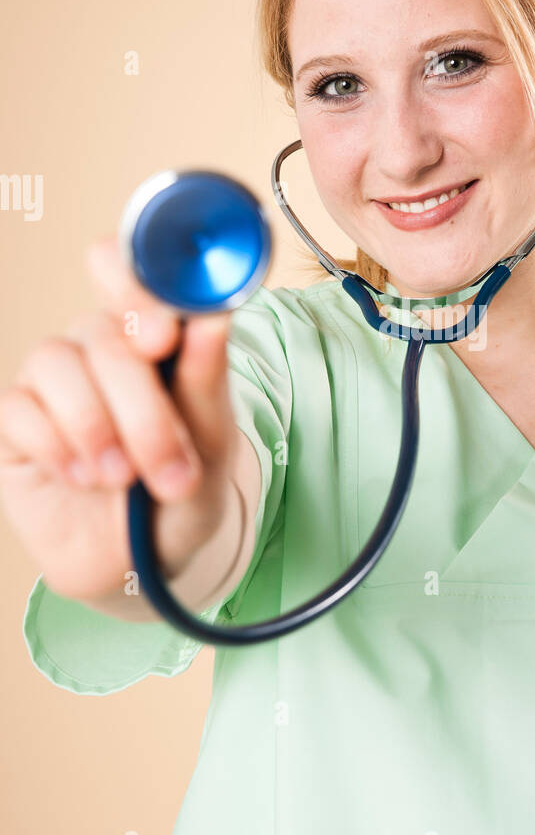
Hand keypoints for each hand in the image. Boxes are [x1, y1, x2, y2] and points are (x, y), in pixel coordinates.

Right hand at [0, 234, 238, 604]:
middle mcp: (99, 347)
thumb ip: (208, 381)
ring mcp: (54, 381)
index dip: (136, 284)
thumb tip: (214, 317)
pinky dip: (58, 447)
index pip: (131, 270)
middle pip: (104, 332)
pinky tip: (83, 479)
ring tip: (122, 480)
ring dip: (97, 427)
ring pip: (56, 361)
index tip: (160, 334)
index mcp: (154, 337)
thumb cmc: (182, 494)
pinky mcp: (16, 422)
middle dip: (142, 408)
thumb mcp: (212, 445)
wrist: (142, 564)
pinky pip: (21, 407)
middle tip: (171, 471)